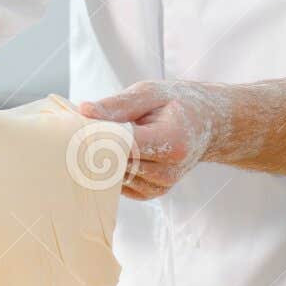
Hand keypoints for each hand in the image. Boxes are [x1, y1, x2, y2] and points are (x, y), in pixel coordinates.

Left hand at [77, 80, 229, 201]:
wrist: (206, 125)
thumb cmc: (176, 104)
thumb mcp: (150, 93)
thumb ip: (117, 105)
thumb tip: (84, 111)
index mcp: (173, 141)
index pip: (124, 146)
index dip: (98, 138)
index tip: (79, 127)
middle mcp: (169, 170)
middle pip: (117, 164)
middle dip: (96, 149)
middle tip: (82, 131)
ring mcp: (162, 185)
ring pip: (115, 177)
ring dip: (103, 161)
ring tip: (105, 138)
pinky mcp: (154, 192)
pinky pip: (120, 185)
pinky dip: (113, 170)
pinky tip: (116, 153)